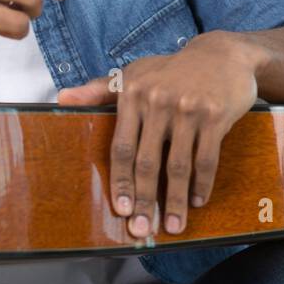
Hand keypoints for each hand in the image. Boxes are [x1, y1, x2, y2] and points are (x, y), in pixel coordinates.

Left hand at [57, 32, 264, 237]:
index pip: (121, 147)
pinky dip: (202, 184)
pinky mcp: (215, 116)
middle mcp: (158, 101)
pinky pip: (206, 159)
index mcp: (133, 94)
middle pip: (148, 162)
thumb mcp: (134, 74)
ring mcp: (188, 109)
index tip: (121, 210)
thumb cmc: (171, 70)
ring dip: (176, 201)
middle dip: (145, 200)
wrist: (222, 54)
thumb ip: (99, 90)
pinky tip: (198, 201)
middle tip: (142, 229)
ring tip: (174, 226)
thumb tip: (62, 99)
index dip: (120, 182)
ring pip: (178, 166)